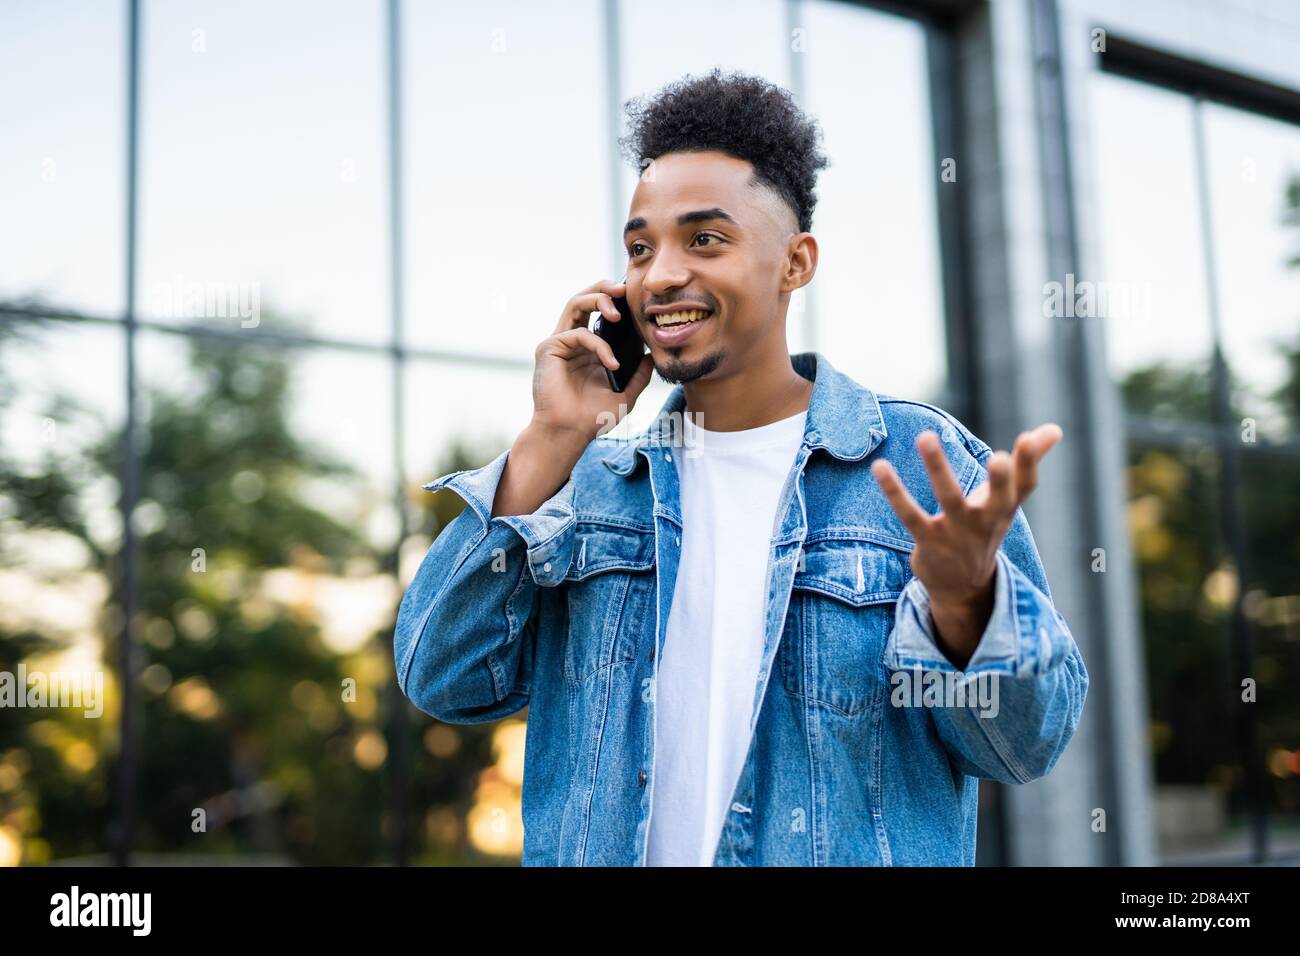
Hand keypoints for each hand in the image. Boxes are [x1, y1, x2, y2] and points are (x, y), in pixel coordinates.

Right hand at [530, 279, 653, 442]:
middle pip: (584, 298)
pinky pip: (578, 334)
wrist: (569, 433)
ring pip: (575, 304)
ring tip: (618, 313)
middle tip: (624, 289)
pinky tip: (612, 363)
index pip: (598, 312)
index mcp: (586, 348)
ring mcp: (558, 343)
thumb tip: (652, 358)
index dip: (614, 301)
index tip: (635, 300)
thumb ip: (639, 376)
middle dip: (604, 288)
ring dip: (598, 300)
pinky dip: (599, 345)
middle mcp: (570, 341)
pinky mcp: (549, 348)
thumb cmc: (592, 418)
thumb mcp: (625, 396)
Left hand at [870, 423, 1063, 666]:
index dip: (1029, 463)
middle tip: (999, 457)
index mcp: (1005, 508)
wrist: (963, 587)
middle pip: (997, 500)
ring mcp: (956, 533)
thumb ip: (1027, 462)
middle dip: (999, 481)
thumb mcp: (1007, 500)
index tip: (1029, 437)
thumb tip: (1056, 429)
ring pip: (949, 498)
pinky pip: (909, 515)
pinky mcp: (928, 541)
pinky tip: (880, 466)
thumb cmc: (985, 528)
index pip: (1024, 485)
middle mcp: (985, 521)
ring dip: (938, 468)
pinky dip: (895, 491)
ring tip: (926, 436)